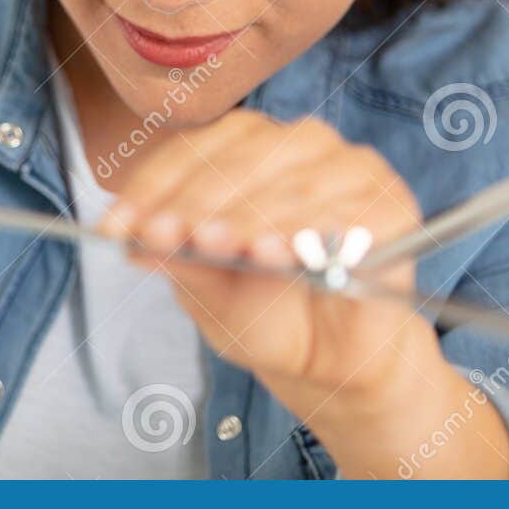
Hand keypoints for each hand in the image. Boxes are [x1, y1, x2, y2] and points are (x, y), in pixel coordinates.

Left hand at [96, 108, 430, 399]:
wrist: (329, 363)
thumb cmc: (265, 313)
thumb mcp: (207, 292)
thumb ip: (180, 259)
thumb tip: (140, 235)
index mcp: (246, 150)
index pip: (195, 149)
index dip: (153, 186)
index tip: (118, 227)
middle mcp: (297, 145)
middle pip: (242, 157)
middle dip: (197, 200)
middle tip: (168, 235)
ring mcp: (348, 167)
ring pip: (294, 178)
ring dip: (252, 213)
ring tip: (220, 245)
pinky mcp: (390, 201)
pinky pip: (351, 207)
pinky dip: (314, 228)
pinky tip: (282, 252)